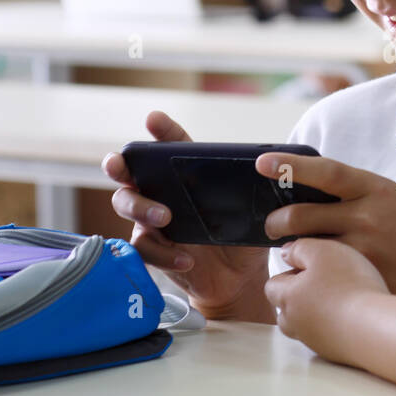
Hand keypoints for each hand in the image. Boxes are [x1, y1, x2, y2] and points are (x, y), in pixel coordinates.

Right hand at [104, 111, 272, 322]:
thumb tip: (275, 170)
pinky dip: (165, 254)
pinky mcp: (153, 249)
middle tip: (120, 165)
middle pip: (128, 173)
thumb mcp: (247, 210)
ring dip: (141, 208)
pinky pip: (145, 248)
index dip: (161, 130)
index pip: (171, 145)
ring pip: (127, 205)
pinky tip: (186, 259)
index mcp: (184, 175)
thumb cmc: (240, 234)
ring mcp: (152, 220)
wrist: (238, 276)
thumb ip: (252, 191)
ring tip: (165, 217)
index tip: (154, 118)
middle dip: (120, 166)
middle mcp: (161, 191)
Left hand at [256, 152, 395, 294]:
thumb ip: (363, 200)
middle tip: (273, 229)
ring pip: (307, 247)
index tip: (262, 162)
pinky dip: (312, 276)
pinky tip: (314, 282)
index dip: (289, 164)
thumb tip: (320, 200)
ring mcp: (365, 247)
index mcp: (379, 189)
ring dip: (291, 253)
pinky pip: (323, 274)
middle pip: (302, 213)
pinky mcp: (364, 276)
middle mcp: (369, 214)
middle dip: (279, 223)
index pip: (325, 170)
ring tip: (291, 257)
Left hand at [264, 238, 386, 361]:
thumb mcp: (323, 251)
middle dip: (301, 296)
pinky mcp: (336, 352)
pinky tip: (357, 315)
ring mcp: (316, 341)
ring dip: (318, 313)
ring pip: (308, 325)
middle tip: (326, 282)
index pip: (273, 285)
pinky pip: (330, 337)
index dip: (290, 272)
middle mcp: (296, 323)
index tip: (310, 265)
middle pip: (287, 310)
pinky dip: (338, 327)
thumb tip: (287, 253)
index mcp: (288, 297)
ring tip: (342, 299)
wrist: (374, 328)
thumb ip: (300, 248)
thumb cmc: (349, 288)